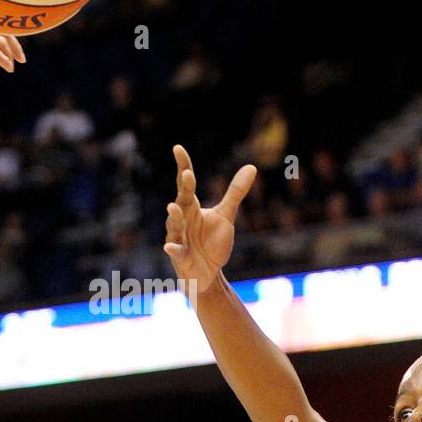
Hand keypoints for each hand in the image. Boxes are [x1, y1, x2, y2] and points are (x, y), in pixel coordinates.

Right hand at [163, 144, 257, 295]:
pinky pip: (175, 252)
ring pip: (174, 226)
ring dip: (174, 217)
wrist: (208, 273)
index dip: (183, 166)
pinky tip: (170, 246)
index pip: (186, 184)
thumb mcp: (226, 216)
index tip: (177, 148)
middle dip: (183, 190)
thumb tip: (251, 167)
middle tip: (186, 175)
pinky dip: (172, 249)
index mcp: (192, 208)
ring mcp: (178, 238)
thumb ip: (235, 193)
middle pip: (181, 201)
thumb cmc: (212, 243)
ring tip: (174, 207)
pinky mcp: (180, 257)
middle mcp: (182, 220)